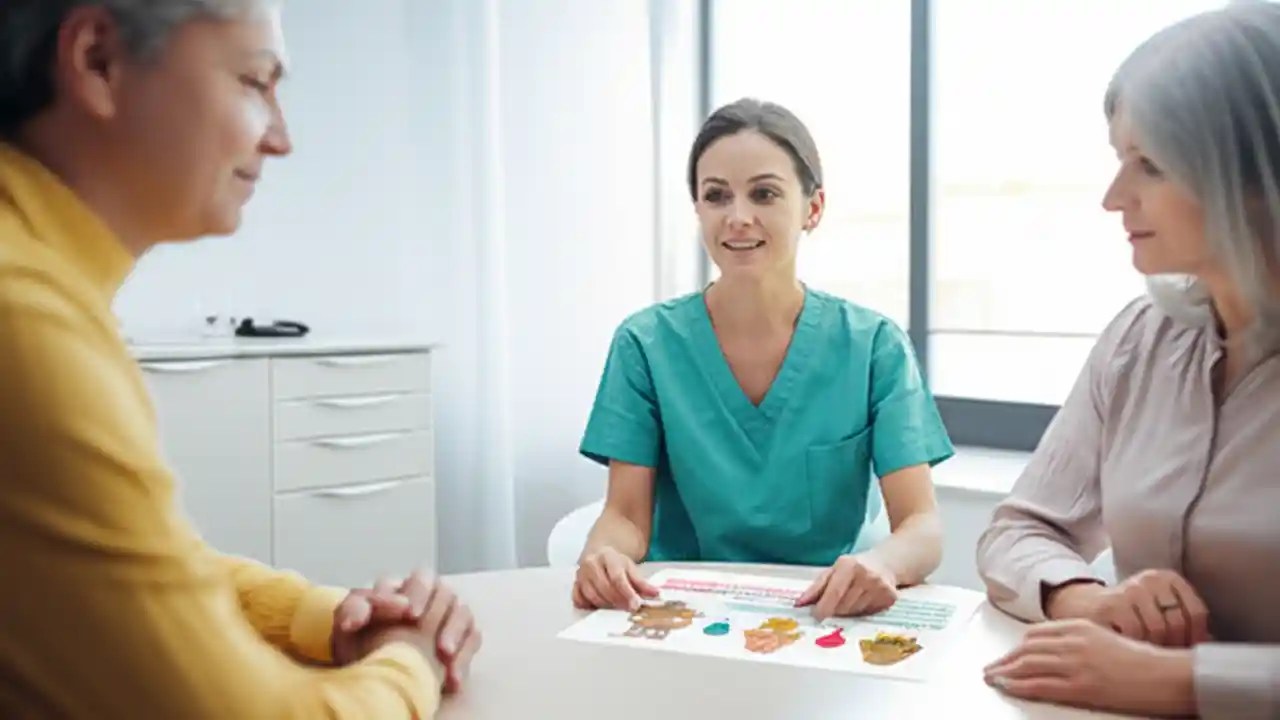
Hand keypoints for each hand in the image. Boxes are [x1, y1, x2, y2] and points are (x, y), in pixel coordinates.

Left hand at [337, 572, 481, 693]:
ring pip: (463, 613)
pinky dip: (464, 657)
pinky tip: (451, 678)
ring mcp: (448, 619)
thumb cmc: (359, 646)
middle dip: (437, 611)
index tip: (407, 613)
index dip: (416, 593)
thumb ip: (351, 610)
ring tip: (443, 655)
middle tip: (423, 627)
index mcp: (406, 589)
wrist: (370, 673)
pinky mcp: (461, 641)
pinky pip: (472, 641)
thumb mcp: (346, 626)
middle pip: (445, 592)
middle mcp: (431, 599)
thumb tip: (357, 618)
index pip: (420, 579)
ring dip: (455, 632)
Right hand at [572, 547, 658, 610]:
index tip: (635, 605)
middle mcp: (591, 564)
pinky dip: (589, 606)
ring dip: (605, 605)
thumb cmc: (615, 563)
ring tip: (617, 609)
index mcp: (607, 556)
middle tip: (628, 609)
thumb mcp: (630, 567)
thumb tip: (655, 593)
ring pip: (592, 595)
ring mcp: (580, 574)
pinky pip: (579, 599)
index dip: (627, 593)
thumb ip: (641, 582)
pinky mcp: (574, 584)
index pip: (617, 577)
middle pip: (604, 587)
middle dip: (617, 601)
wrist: (598, 553)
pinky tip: (599, 609)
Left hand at [795, 554, 897, 620]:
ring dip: (848, 611)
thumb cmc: (852, 568)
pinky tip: (864, 600)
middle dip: (835, 610)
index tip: (816, 616)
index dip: (824, 607)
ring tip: (851, 598)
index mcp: (849, 565)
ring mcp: (881, 587)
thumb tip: (799, 604)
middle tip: (834, 605)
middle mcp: (867, 575)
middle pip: (844, 606)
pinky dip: (862, 612)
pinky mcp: (890, 598)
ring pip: (855, 612)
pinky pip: (868, 614)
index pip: (835, 592)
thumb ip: (816, 588)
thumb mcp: (833, 571)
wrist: (885, 564)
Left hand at [984, 619, 1195, 716]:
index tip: (1010, 653)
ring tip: (992, 676)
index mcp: (1081, 627)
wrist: (1165, 674)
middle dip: (1006, 658)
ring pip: (1027, 664)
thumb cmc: (1143, 661)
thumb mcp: (1107, 639)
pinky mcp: (1079, 686)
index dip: (1019, 645)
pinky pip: (1039, 684)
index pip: (1037, 634)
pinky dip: (1018, 684)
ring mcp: (1074, 664)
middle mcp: (1073, 641)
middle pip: (1027, 648)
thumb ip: (1082, 641)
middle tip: (992, 666)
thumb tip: (1059, 652)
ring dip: (1005, 671)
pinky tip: (1008, 686)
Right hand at [1045, 569, 1210, 646]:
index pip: (1197, 612)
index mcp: (1166, 578)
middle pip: (1178, 623)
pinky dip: (1135, 647)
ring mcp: (1129, 591)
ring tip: (1149, 656)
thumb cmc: (1126, 612)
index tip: (1189, 651)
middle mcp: (1149, 580)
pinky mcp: (1109, 605)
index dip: (1197, 638)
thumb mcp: (1156, 607)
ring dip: (1155, 649)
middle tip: (1166, 658)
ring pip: (1157, 631)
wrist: (1081, 604)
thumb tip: (1210, 644)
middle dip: (1175, 646)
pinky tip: (1130, 650)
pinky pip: (1134, 635)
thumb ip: (1182, 622)